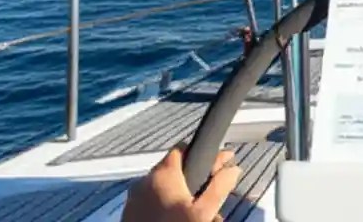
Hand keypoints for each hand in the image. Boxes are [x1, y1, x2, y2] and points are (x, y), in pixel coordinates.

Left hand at [122, 146, 240, 221]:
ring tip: (201, 213)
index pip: (183, 148)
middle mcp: (144, 181)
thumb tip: (233, 169)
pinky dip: (167, 205)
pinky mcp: (130, 213)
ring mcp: (134, 198)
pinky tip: (180, 217)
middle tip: (214, 193)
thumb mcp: (202, 212)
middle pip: (175, 170)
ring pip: (164, 188)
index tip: (223, 162)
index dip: (204, 153)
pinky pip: (152, 202)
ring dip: (183, 195)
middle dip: (197, 179)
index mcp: (163, 174)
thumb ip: (219, 188)